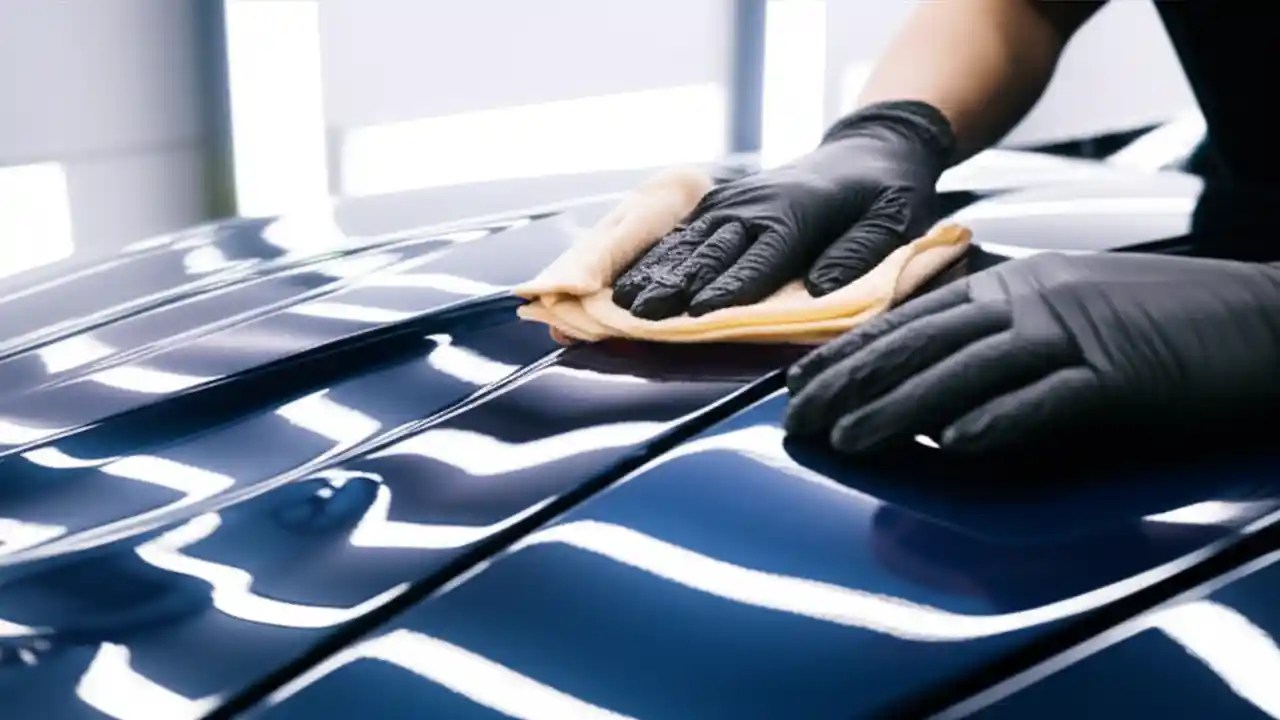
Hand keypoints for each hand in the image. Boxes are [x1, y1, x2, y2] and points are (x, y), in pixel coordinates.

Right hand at [611, 101, 954, 319]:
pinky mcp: (719, 205)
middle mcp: (756, 206)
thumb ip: (858, 254)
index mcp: (797, 213)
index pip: (759, 258)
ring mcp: (732, 203)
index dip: (730, 287)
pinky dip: (652, 257)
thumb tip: (822, 288)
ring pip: (687, 242)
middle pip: (711, 251)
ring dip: (654, 273)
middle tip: (642, 314)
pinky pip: (680, 233)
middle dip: (676, 284)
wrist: (867, 149)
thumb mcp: (891, 222)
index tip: (701, 312)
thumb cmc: (883, 195)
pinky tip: (627, 280)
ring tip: (623, 302)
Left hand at [784, 252, 1279, 453]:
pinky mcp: (1120, 374)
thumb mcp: (1065, 314)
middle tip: (797, 422)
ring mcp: (1075, 334)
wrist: (1259, 318)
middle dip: (851, 384)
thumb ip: (998, 342)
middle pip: (922, 344)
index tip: (797, 388)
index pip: (910, 322)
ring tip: (847, 441)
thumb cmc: (1156, 323)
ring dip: (900, 408)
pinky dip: (999, 421)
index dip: (849, 355)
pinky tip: (953, 444)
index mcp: (1014, 287)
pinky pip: (1048, 399)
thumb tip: (932, 396)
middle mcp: (1032, 302)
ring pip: (967, 371)